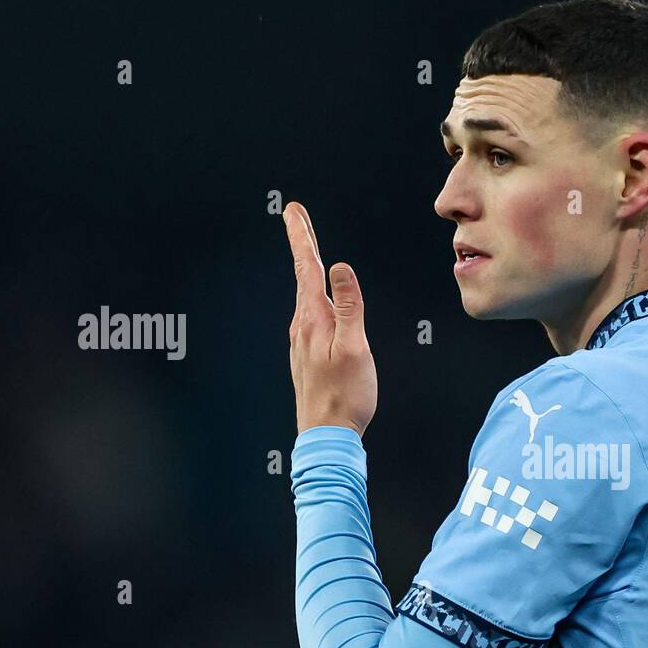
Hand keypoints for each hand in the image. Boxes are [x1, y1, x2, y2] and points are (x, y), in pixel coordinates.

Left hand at [284, 201, 376, 436]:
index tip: (293, 212)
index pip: (307, 269)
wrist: (326, 435)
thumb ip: (349, 307)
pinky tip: (318, 299)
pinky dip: (313, 295)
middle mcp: (303, 327)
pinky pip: (311, 315)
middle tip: (296, 218)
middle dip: (302, 245)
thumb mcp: (354, 348)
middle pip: (303, 277)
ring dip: (306, 269)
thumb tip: (341, 269)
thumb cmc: (345, 397)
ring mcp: (303, 342)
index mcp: (314, 320)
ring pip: (306, 296)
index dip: (302, 238)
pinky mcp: (308, 355)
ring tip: (308, 249)